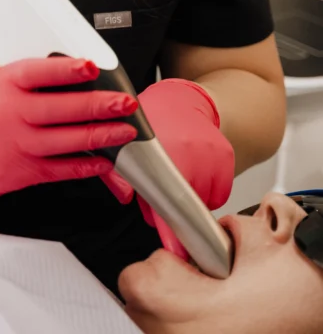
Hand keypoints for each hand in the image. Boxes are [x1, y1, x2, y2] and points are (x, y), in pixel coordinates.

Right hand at [0, 56, 138, 216]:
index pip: (36, 73)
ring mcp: (15, 146)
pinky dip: (86, 166)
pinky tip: (104, 161)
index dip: (66, 69)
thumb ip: (27, 81)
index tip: (90, 66)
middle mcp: (8, 115)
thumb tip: (73, 74)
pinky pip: (61, 170)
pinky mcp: (21, 174)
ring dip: (101, 136)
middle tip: (124, 102)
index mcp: (1, 86)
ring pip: (66, 141)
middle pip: (60, 109)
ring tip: (125, 130)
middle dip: (99, 106)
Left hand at [135, 79, 234, 257]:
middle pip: (188, 203)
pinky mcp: (227, 156)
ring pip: (206, 201)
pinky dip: (208, 191)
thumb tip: (130, 201)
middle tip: (161, 193)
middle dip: (173, 210)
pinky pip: (220, 192)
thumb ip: (121, 174)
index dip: (171, 228)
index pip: (169, 198)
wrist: (182, 100)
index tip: (176, 249)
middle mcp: (192, 150)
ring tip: (179, 175)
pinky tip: (194, 172)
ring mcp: (213, 153)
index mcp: (164, 147)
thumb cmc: (152, 122)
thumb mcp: (127, 143)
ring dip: (191, 200)